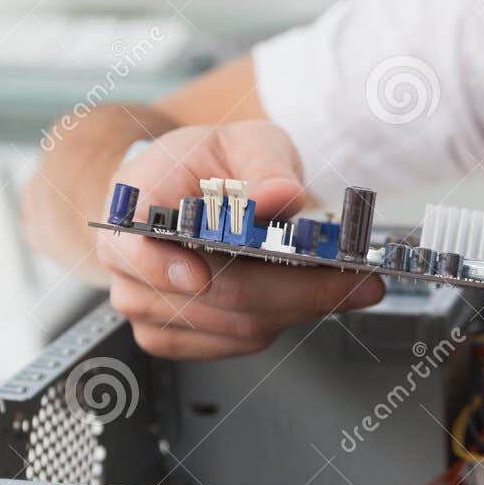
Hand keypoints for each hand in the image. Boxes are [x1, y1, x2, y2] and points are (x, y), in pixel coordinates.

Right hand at [97, 120, 384, 358]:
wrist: (180, 191)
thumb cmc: (205, 166)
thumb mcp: (241, 140)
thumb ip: (263, 163)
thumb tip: (280, 195)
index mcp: (132, 207)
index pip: (140, 249)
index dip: (169, 268)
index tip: (204, 274)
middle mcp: (127, 264)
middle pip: (216, 294)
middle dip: (295, 290)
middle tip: (355, 281)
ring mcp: (145, 307)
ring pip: (235, 326)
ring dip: (296, 308)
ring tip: (345, 286)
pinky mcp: (172, 336)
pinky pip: (237, 344)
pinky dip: (280, 323)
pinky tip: (306, 299)